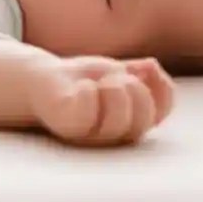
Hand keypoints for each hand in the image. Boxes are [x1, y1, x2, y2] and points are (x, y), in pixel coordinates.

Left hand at [27, 55, 174, 146]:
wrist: (40, 79)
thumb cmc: (78, 79)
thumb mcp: (113, 71)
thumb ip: (137, 72)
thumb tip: (153, 67)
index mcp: (129, 121)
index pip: (160, 112)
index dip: (162, 90)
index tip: (146, 69)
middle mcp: (112, 134)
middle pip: (142, 122)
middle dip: (138, 93)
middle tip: (120, 77)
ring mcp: (89, 134)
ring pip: (118, 124)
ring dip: (115, 92)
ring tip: (101, 81)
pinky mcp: (67, 125)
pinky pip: (86, 114)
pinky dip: (89, 92)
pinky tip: (82, 86)